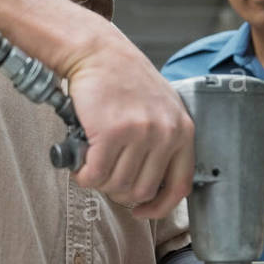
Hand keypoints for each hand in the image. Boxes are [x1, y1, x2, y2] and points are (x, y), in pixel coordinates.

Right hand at [64, 36, 193, 218]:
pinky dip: (84, 175)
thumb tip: (149, 184)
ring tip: (90, 165)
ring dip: (99, 182)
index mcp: (183, 130)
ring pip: (117, 185)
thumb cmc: (124, 80)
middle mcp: (166, 134)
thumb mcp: (161, 108)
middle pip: (142, 190)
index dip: (158, 207)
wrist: (98, 53)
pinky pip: (96, 174)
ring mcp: (141, 133)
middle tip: (105, 177)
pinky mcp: (112, 133)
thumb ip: (164, 141)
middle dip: (119, 191)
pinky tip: (80, 164)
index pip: (179, 186)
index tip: (142, 210)